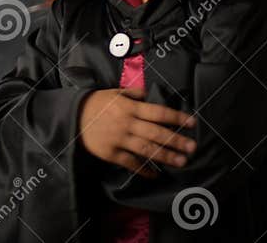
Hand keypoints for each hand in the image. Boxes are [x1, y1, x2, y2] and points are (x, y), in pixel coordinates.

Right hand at [77, 86, 196, 178]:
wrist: (72, 117)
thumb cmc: (97, 103)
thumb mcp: (116, 92)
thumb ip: (135, 94)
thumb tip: (152, 94)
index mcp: (130, 107)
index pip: (158, 112)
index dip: (177, 117)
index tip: (193, 123)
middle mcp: (127, 123)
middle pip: (156, 133)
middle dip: (176, 140)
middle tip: (193, 147)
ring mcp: (119, 139)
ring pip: (146, 149)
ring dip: (166, 156)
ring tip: (182, 161)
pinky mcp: (110, 153)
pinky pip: (130, 163)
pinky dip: (144, 169)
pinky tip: (155, 174)